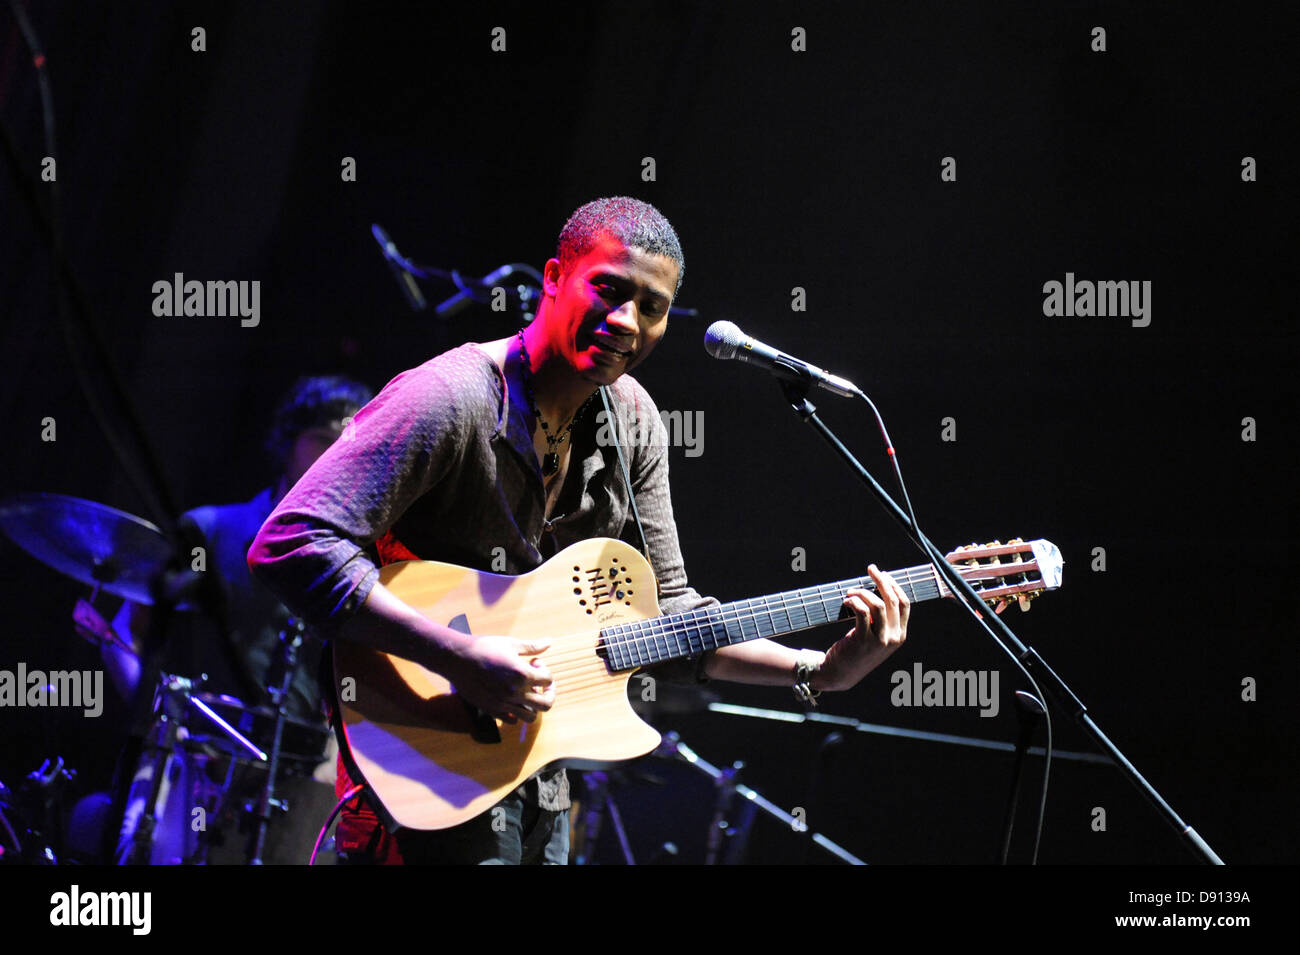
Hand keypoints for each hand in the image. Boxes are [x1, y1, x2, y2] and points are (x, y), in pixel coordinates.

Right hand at [444, 636, 554, 723]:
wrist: (457, 658)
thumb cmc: (484, 647)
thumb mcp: (510, 644)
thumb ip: (532, 647)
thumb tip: (549, 642)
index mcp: (522, 674)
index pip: (548, 680)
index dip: (544, 670)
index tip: (534, 663)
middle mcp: (515, 692)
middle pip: (546, 703)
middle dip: (548, 693)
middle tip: (541, 684)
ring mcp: (504, 704)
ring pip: (531, 716)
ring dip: (534, 705)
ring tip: (527, 692)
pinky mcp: (491, 710)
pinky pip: (512, 720)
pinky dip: (516, 712)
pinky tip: (511, 698)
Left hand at [816, 564, 909, 691]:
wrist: (839, 673)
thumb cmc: (856, 650)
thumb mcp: (876, 636)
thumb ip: (882, 619)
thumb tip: (878, 588)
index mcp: (900, 635)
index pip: (905, 604)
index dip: (895, 585)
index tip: (883, 574)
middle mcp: (894, 637)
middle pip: (893, 600)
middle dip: (882, 580)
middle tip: (871, 569)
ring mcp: (879, 640)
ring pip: (877, 604)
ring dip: (863, 592)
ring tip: (851, 591)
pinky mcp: (862, 640)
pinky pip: (862, 612)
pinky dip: (854, 601)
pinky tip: (847, 600)